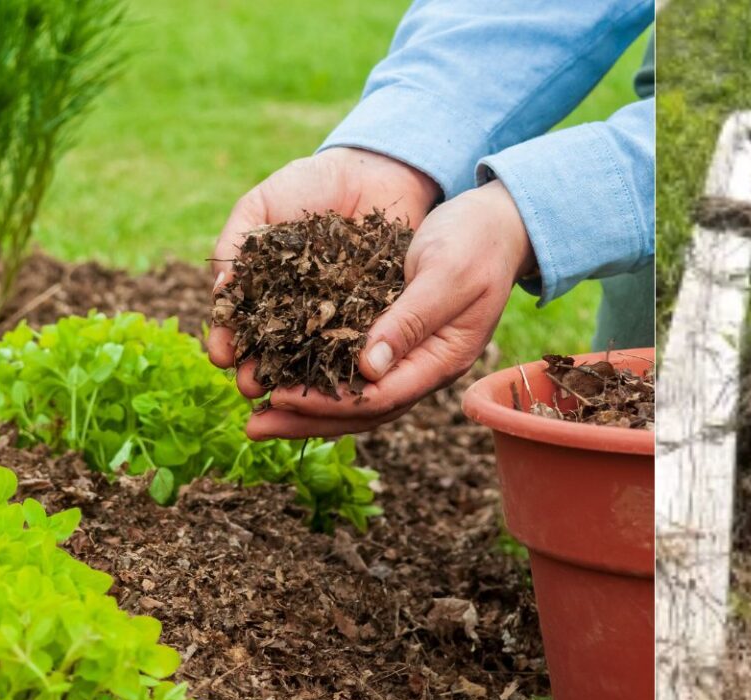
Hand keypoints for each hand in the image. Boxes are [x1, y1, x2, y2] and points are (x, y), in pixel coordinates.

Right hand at [206, 147, 439, 370]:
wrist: (369, 171)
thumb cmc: (308, 185)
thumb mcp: (261, 206)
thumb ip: (237, 244)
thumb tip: (220, 290)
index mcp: (265, 290)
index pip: (240, 323)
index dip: (228, 340)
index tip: (220, 356)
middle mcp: (298, 311)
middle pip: (274, 349)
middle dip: (259, 370)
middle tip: (251, 388)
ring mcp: (336, 316)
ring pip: (314, 355)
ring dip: (297, 378)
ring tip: (283, 393)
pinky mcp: (375, 315)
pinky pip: (359, 340)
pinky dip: (346, 359)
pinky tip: (334, 376)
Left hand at [244, 180, 533, 438]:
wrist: (497, 222)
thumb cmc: (476, 241)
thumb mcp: (445, 274)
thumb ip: (410, 320)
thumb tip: (366, 369)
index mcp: (441, 359)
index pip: (378, 397)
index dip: (327, 402)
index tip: (279, 397)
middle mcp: (423, 366)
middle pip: (360, 410)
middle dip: (305, 419)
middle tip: (253, 427)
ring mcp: (409, 354)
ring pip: (353, 395)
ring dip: (305, 406)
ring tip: (257, 412)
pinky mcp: (394, 335)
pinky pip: (350, 367)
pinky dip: (316, 374)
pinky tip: (282, 370)